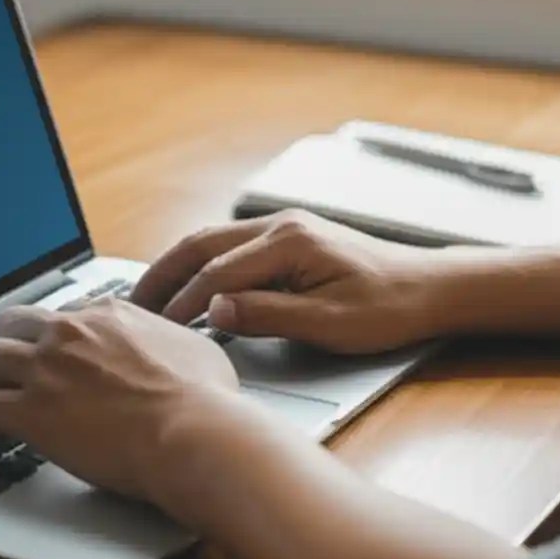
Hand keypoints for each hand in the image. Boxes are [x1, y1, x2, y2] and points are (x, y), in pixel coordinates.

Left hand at [0, 298, 238, 499]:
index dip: (58, 337)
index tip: (59, 355)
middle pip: (13, 323)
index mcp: (108, 314)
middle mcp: (71, 333)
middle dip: (10, 344)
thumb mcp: (193, 346)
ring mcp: (47, 370)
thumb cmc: (203, 398)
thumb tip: (172, 346)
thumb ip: (168, 339)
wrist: (191, 431)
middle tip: (15, 367)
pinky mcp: (31, 411)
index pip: (64, 314)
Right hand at [131, 209, 457, 353]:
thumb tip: (215, 311)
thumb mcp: (330, 324)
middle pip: (201, 245)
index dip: (183, 305)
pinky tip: (184, 286)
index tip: (159, 332)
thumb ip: (269, 316)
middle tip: (129, 309)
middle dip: (161, 276)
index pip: (217, 274)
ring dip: (174, 267)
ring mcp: (283, 228)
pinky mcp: (287, 238)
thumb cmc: (389, 308)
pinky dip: (197, 264)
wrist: (430, 288)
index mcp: (291, 242)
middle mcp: (282, 226)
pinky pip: (228, 247)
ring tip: (146, 298)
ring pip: (210, 242)